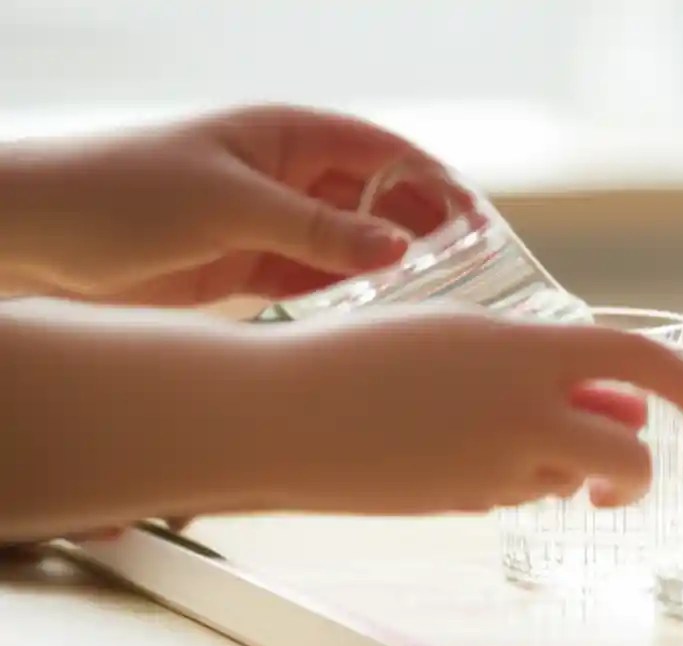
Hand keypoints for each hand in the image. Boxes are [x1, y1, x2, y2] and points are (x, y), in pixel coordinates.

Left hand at [0, 105, 470, 304]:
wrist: (39, 238)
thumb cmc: (123, 193)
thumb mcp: (230, 205)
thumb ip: (316, 231)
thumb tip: (401, 248)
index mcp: (288, 135)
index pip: (383, 153)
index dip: (435, 182)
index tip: (480, 221)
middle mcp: (288, 176)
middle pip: (377, 201)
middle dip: (424, 230)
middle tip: (473, 272)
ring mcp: (272, 223)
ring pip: (352, 245)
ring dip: (391, 269)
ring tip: (437, 302)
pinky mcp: (252, 268)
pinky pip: (319, 280)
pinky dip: (350, 295)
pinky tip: (380, 315)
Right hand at [259, 307, 682, 514]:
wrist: (282, 411)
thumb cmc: (363, 353)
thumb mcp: (465, 336)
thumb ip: (545, 366)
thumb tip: (616, 404)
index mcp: (529, 351)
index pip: (642, 364)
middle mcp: (525, 414)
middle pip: (629, 456)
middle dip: (637, 469)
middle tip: (617, 469)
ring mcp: (497, 469)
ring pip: (571, 480)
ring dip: (565, 466)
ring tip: (494, 430)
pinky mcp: (467, 507)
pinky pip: (520, 496)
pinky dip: (516, 478)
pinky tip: (457, 449)